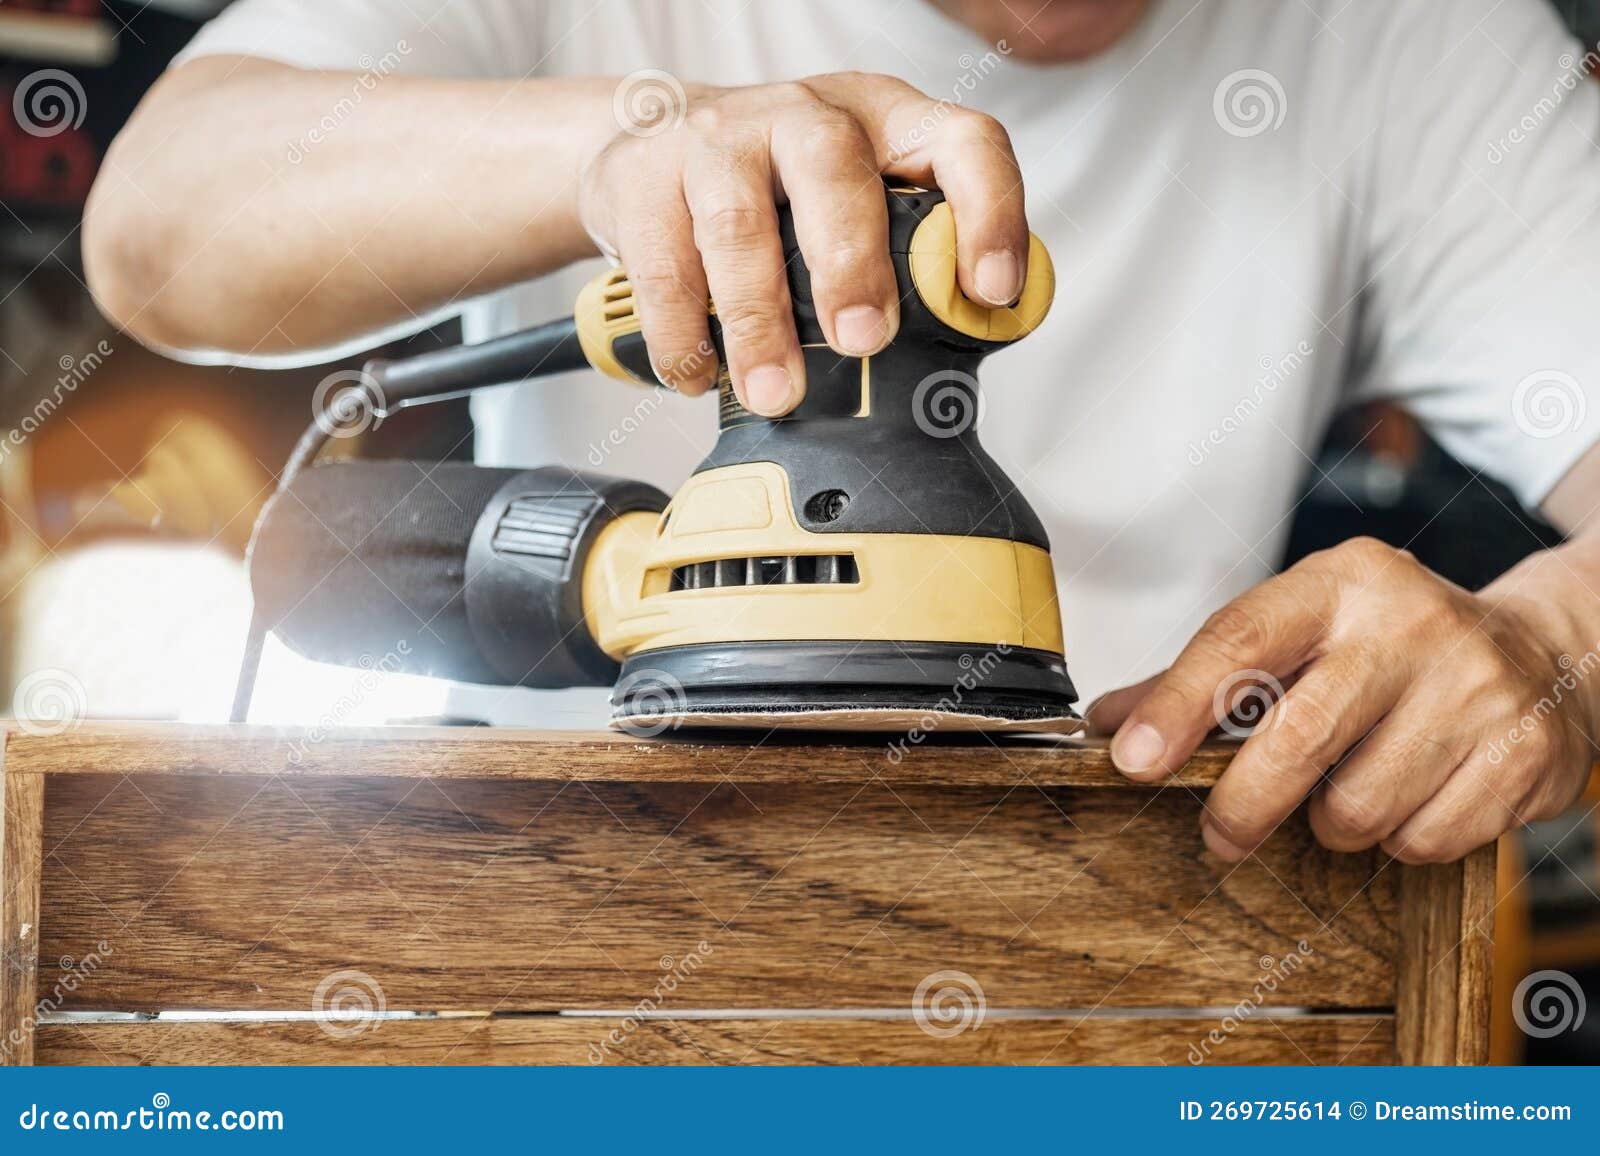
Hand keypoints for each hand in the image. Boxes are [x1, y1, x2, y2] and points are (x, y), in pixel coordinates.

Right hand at [579, 72, 1027, 413]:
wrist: (650, 145)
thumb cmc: (779, 195)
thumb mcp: (857, 205)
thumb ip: (906, 260)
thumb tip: (960, 351)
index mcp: (885, 122)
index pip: (962, 142)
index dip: (988, 214)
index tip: (991, 292)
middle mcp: (804, 114)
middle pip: (834, 168)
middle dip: (850, 261)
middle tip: (863, 341)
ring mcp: (718, 138)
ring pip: (738, 223)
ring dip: (757, 320)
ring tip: (774, 394)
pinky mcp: (643, 175)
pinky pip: (662, 263)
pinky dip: (682, 333)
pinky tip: (699, 377)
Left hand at [1087, 537, 1595, 862]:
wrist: (1543, 651)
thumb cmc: (1394, 647)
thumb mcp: (1305, 632)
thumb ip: (1207, 675)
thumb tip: (1108, 723)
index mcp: (1342, 583)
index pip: (1241, 639)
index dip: (1177, 705)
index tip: (1132, 759)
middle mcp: (1412, 624)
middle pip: (1298, 736)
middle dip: (1241, 805)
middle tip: (1221, 833)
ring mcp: (1477, 687)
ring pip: (1358, 809)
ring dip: (1332, 826)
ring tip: (1346, 792)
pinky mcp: (1524, 752)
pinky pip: (1423, 840)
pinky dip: (1399, 841)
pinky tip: (1409, 799)